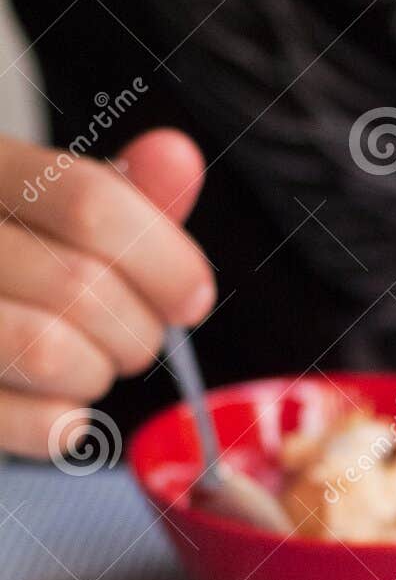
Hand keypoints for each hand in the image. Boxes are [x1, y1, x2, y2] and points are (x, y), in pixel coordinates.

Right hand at [0, 128, 213, 456]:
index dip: (166, 260)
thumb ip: (126, 193)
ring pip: (48, 353)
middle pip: (80, 284)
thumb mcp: (61, 209)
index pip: (91, 204)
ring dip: (96, 372)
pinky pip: (31, 423)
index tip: (192, 297)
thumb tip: (179, 156)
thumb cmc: (19, 262)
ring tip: (89, 362)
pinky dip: (65, 422)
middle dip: (137, 328)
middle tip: (132, 335)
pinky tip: (60, 403)